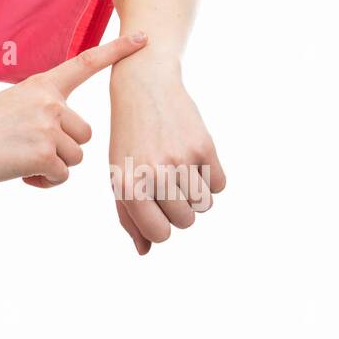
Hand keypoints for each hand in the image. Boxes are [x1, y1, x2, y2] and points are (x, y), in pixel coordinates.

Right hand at [0, 34, 148, 185]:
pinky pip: (61, 176)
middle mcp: (49, 101)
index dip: (117, 50)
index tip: (144, 38)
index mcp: (40, 84)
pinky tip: (16, 172)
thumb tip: (63, 145)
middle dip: (63, 149)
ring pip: (75, 157)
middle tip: (27, 150)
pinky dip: (42, 181)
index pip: (85, 63)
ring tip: (19, 159)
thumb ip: (42, 114)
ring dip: (53, 166)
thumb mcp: (12, 107)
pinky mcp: (43, 154)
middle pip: (84, 134)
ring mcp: (47, 127)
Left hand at [107, 50, 225, 254]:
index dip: (161, 227)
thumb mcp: (118, 174)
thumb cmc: (128, 138)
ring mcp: (181, 160)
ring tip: (179, 169)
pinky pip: (220, 185)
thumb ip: (129, 215)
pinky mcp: (204, 146)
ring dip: (196, 193)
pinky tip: (193, 157)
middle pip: (185, 222)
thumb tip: (145, 251)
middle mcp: (154, 174)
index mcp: (129, 185)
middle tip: (167, 184)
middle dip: (179, 209)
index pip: (160, 234)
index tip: (157, 211)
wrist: (144, 87)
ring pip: (204, 205)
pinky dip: (211, 178)